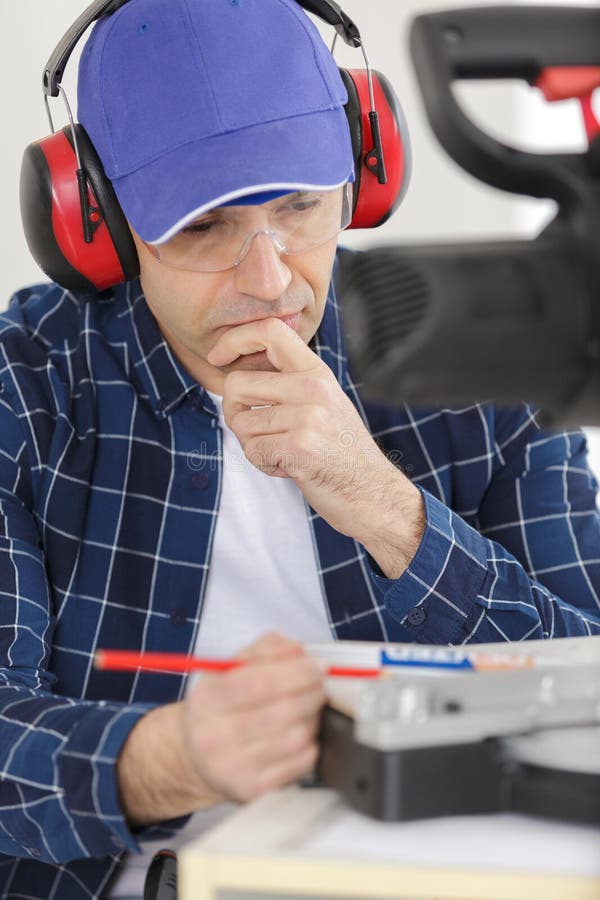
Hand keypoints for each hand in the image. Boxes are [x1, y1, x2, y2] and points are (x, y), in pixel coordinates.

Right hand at [182, 632, 326, 802]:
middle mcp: (214, 736)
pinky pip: (301, 764)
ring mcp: (233, 768)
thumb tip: (297, 650)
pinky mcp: (253, 791)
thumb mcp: (232, 668)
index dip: (298, 672)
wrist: (195, 756)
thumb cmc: (220, 706)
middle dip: (313, 693)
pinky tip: (303, 734)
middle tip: (321, 685)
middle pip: (283, 711)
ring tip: (310, 708)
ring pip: (296, 737)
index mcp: (208, 699)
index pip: (261, 682)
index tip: (319, 666)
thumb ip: (266, 649)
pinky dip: (311, 745)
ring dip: (313, 718)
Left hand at [207, 317, 424, 572]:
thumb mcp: (324, 402)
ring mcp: (307, 417)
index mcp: (316, 371)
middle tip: (258, 431)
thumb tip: (236, 370)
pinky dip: (264, 464)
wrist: (373, 493)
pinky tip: (289, 467)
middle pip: (236, 384)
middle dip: (235, 412)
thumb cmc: (341, 451)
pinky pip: (252, 451)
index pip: (270, 331)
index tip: (217, 358)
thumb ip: (290, 381)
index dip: (234, 339)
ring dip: (253, 445)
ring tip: (283, 452)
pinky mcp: (299, 448)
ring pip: (240, 423)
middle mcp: (312, 388)